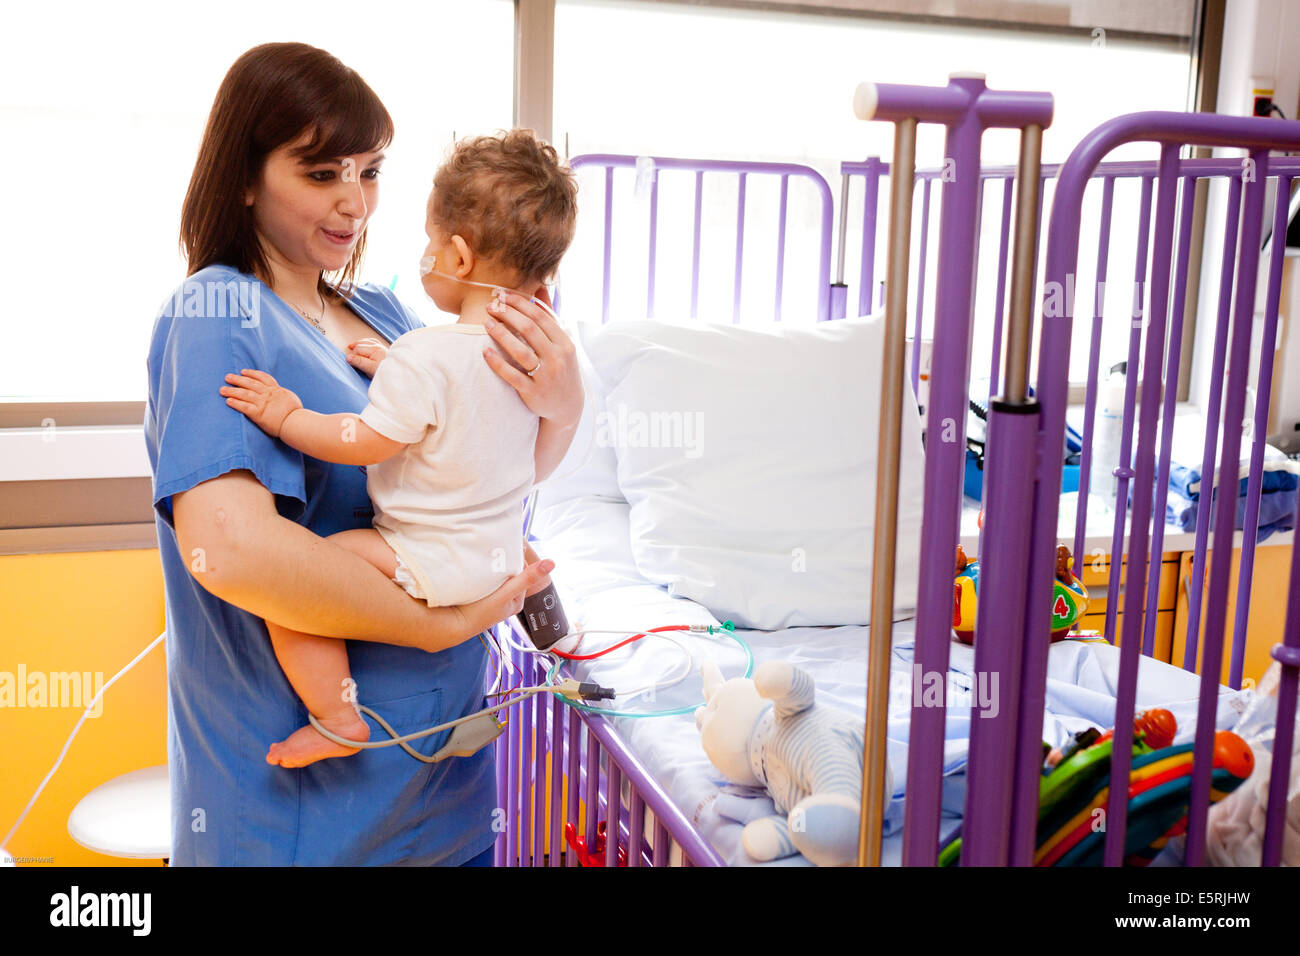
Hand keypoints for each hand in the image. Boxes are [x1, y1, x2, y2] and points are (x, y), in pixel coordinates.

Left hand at [220, 369, 303, 438]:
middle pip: (250, 383)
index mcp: (276, 390)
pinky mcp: (258, 414)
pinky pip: (244, 407)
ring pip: (244, 394)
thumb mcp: (291, 398)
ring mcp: (262, 403)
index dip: (251, 373)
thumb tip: (281, 394)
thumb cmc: (296, 413)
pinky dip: (236, 403)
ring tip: (222, 389)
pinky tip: (228, 401)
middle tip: (227, 377)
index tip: (243, 371)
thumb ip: (283, 395)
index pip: (262, 378)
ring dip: (232, 390)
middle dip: (238, 379)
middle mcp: (267, 394)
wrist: (296, 422)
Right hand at [346, 338, 388, 376]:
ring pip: (367, 341)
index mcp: (375, 349)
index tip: (350, 363)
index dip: (352, 356)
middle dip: (355, 350)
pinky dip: (366, 342)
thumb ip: (360, 362)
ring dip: (359, 344)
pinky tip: (363, 343)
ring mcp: (381, 347)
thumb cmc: (385, 372)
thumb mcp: (371, 369)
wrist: (400, 374)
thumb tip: (348, 357)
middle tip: (350, 358)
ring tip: (351, 346)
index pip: (358, 349)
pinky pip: (373, 341)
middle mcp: (378, 346)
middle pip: (361, 345)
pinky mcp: (384, 349)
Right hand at [459, 556, 556, 634]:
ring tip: (487, 557)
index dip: (517, 559)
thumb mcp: (506, 592)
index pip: (522, 572)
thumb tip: (551, 563)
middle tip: (496, 549)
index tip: (509, 546)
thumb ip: (527, 578)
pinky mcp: (479, 598)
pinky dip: (484, 573)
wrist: (451, 625)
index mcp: (517, 600)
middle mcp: (506, 601)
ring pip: (498, 576)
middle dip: (505, 562)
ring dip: (493, 567)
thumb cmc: (479, 613)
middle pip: (510, 574)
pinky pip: (487, 580)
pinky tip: (478, 568)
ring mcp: (493, 600)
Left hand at [481, 290, 582, 426]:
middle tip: (491, 306)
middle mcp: (557, 358)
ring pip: (520, 351)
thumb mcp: (562, 345)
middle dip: (507, 314)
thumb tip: (540, 288)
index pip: (540, 316)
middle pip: (529, 329)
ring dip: (501, 334)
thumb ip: (550, 319)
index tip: (502, 295)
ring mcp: (545, 376)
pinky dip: (497, 363)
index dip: (519, 303)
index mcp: (564, 343)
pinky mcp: (533, 393)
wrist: (568, 406)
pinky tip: (484, 351)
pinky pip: (512, 375)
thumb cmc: (561, 369)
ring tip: (486, 323)